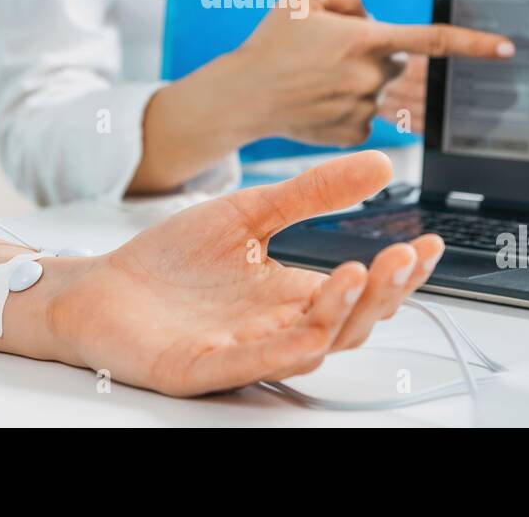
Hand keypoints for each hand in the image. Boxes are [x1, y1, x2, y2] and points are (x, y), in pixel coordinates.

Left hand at [42, 151, 443, 395]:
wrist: (99, 284)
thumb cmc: (172, 260)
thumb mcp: (249, 212)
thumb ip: (311, 193)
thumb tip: (378, 162)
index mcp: (291, 295)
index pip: (361, 292)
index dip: (399, 274)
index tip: (429, 243)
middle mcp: (275, 328)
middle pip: (350, 324)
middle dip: (384, 293)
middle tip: (406, 257)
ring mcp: (242, 351)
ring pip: (311, 347)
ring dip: (342, 315)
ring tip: (359, 272)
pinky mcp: (201, 368)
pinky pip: (252, 365)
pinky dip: (286, 350)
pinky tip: (311, 328)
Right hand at [231, 0, 511, 146]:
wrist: (243, 94)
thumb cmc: (271, 42)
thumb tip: (373, 17)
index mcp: (363, 39)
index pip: (432, 41)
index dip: (472, 44)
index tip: (506, 48)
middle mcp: (369, 76)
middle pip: (398, 63)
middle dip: (376, 55)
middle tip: (333, 54)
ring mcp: (363, 108)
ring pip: (383, 89)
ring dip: (362, 80)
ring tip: (322, 77)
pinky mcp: (354, 134)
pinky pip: (369, 115)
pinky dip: (351, 104)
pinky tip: (319, 99)